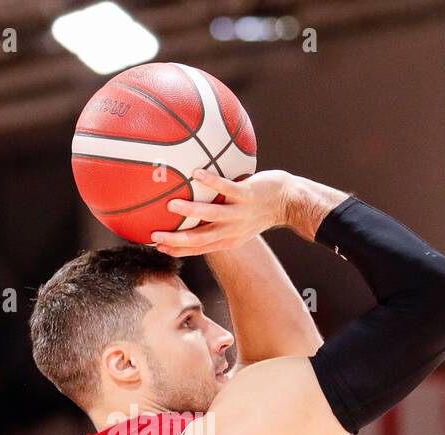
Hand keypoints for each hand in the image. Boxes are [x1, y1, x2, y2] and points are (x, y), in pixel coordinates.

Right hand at [150, 168, 294, 256]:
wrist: (289, 201)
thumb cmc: (259, 211)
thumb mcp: (238, 226)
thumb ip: (217, 225)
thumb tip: (192, 215)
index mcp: (228, 239)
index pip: (199, 249)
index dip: (178, 250)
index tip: (158, 246)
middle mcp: (233, 230)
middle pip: (201, 239)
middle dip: (177, 239)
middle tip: (156, 234)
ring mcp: (240, 213)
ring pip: (212, 215)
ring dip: (191, 211)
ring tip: (172, 204)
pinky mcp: (248, 195)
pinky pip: (227, 188)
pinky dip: (211, 183)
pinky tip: (196, 174)